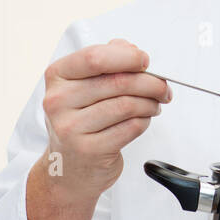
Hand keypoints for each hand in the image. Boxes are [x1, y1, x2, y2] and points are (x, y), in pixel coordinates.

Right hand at [40, 39, 171, 201]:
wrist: (69, 169)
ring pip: (128, 105)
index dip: (127, 57)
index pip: (95, 58)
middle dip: (150, 83)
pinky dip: (144, 121)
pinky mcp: (90, 150)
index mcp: (58, 77)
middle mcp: (59, 101)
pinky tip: (142, 120)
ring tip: (153, 105)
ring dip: (150, 103)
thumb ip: (106, 62)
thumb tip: (130, 49)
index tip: (145, 61)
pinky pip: (131, 127)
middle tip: (162, 87)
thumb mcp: (83, 86)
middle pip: (118, 82)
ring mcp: (71, 128)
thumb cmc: (80, 122)